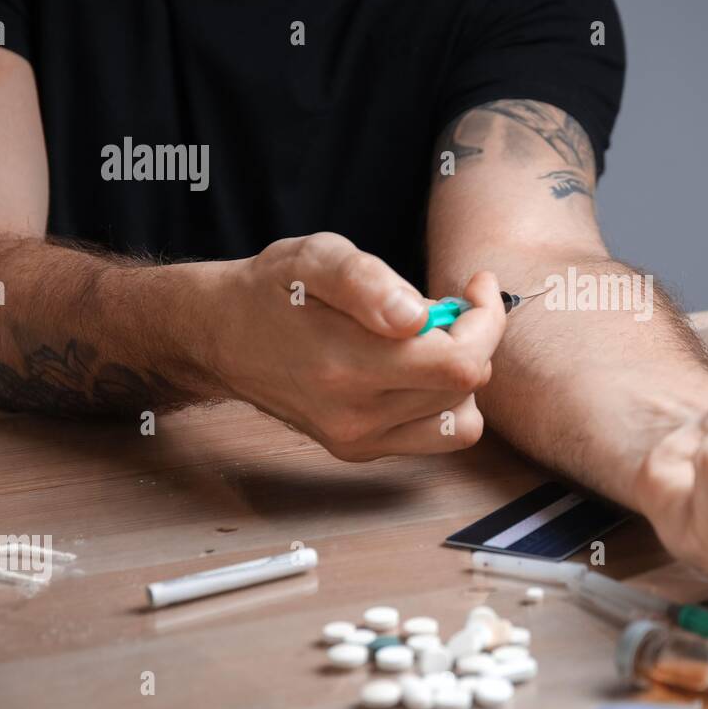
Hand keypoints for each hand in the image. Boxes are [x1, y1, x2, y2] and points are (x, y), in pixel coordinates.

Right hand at [203, 232, 505, 459]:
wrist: (221, 335)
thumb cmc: (273, 289)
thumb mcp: (315, 258)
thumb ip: (366, 282)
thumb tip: (416, 317)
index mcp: (346, 365)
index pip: (461, 364)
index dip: (486, 320)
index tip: (477, 284)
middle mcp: (355, 416)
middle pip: (466, 389)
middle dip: (474, 338)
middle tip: (447, 306)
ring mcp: (358, 440)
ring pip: (461, 419)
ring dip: (460, 375)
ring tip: (427, 340)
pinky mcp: (360, 451)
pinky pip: (438, 437)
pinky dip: (445, 402)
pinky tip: (418, 368)